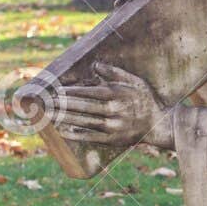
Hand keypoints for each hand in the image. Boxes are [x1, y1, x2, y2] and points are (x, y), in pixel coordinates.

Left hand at [56, 63, 174, 148]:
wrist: (159, 124)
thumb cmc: (146, 99)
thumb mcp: (135, 81)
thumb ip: (115, 72)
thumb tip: (96, 65)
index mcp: (116, 94)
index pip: (88, 92)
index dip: (71, 92)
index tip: (57, 90)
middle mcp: (113, 110)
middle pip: (83, 106)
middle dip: (63, 104)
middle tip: (47, 102)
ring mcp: (113, 126)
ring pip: (84, 121)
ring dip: (65, 118)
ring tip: (50, 115)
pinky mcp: (113, 139)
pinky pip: (92, 136)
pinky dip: (77, 134)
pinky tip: (64, 132)